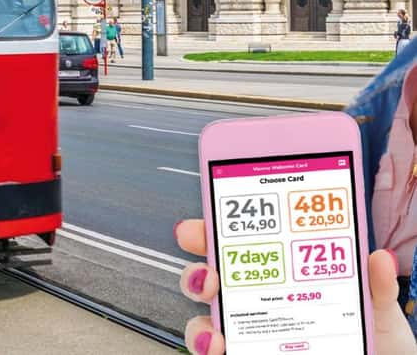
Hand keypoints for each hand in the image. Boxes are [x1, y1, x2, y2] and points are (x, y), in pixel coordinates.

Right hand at [175, 219, 416, 353]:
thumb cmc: (374, 342)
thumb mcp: (378, 310)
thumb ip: (376, 286)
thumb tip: (377, 258)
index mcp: (278, 272)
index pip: (234, 244)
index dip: (207, 231)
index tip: (195, 231)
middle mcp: (254, 301)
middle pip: (209, 280)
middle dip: (195, 274)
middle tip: (209, 278)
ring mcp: (250, 335)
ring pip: (204, 325)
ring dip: (199, 327)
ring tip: (214, 335)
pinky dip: (208, 351)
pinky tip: (219, 350)